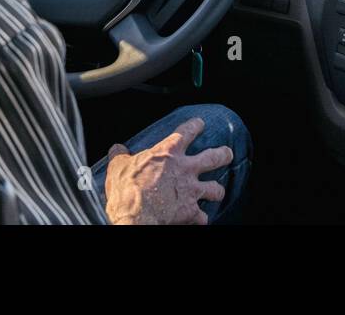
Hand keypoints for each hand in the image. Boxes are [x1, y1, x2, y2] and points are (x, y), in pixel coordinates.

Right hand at [103, 117, 231, 224]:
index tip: (200, 124)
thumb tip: (117, 149)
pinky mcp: (190, 212)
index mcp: (168, 152)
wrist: (135, 215)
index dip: (195, 126)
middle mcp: (185, 168)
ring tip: (217, 191)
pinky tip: (199, 220)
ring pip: (215, 189)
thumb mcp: (118, 166)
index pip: (187, 131)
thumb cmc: (126, 189)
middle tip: (227, 153)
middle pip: (214, 157)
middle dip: (223, 154)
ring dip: (217, 190)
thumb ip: (120, 156)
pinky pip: (202, 217)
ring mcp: (191, 191)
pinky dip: (200, 219)